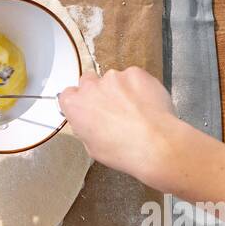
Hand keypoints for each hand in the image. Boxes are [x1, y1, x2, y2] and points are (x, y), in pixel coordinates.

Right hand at [58, 67, 180, 180]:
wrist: (155, 144)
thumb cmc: (124, 151)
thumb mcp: (93, 148)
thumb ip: (86, 127)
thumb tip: (91, 123)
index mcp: (75, 105)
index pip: (69, 94)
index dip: (80, 102)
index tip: (88, 109)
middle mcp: (91, 87)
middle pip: (89, 81)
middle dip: (98, 92)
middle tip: (112, 108)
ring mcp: (114, 77)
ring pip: (114, 79)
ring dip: (121, 90)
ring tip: (135, 110)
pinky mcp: (136, 73)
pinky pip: (134, 77)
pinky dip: (139, 87)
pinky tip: (146, 104)